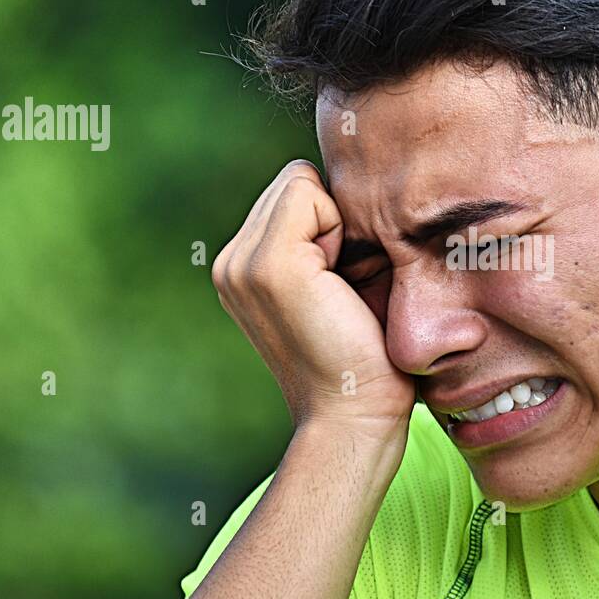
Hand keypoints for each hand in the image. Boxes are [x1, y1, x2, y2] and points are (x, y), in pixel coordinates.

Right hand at [211, 160, 415, 430]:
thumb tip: (358, 187)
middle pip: (295, 180)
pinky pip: (308, 191)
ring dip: (338, 226)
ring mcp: (242, 264)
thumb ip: (326, 239)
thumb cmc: (367, 359)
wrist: (356, 417)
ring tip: (340, 289)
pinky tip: (339, 284)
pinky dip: (339, 227)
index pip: (292, 190)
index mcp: (242, 269)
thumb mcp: (340, 286)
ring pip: (301, 182)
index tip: (344, 284)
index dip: (332, 223)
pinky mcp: (268, 265)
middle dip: (333, 220)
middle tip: (344, 289)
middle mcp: (230, 263)